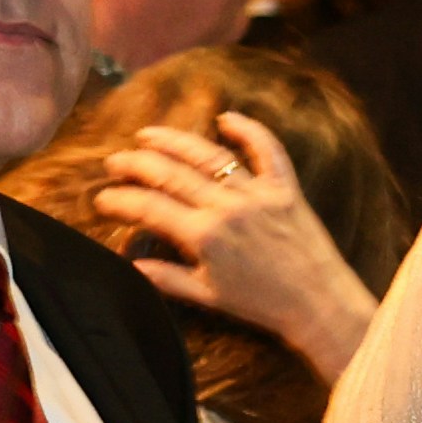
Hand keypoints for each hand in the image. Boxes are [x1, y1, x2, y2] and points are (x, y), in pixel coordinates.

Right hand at [94, 112, 383, 379]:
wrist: (318, 303)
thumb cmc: (262, 304)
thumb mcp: (208, 296)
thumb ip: (167, 278)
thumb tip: (131, 264)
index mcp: (204, 236)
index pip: (150, 208)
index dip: (121, 201)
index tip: (102, 198)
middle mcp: (227, 207)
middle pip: (171, 174)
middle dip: (136, 165)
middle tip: (114, 162)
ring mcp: (258, 194)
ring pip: (208, 156)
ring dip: (174, 141)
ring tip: (147, 135)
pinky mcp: (285, 188)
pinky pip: (268, 151)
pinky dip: (249, 131)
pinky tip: (226, 118)